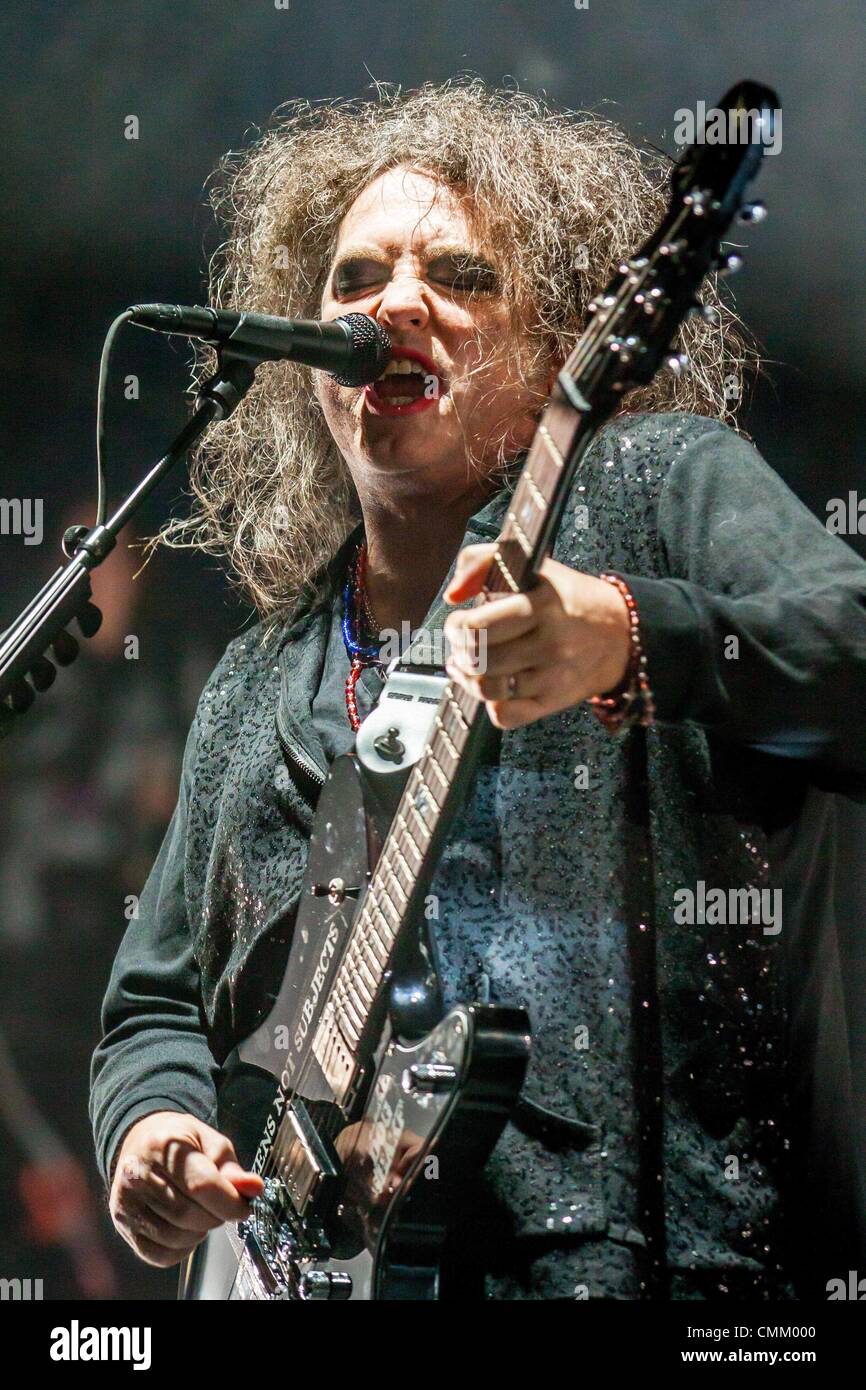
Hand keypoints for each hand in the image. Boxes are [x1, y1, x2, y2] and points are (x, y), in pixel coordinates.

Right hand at [109, 1111, 263, 1267]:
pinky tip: (185, 1229)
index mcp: (165, 1145)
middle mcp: (138, 1173)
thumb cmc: (179, 1141)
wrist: (140, 1142)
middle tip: (221, 1208)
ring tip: (202, 1214)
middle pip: (188, 1214)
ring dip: (199, 1233)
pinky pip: (159, 1254)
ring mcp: (126, 1201)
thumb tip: (254, 1188)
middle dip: (216, 1217)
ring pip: (175, 1237)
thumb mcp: (210, 1142)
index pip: (202, 1186)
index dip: (230, 1203)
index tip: (243, 1208)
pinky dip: (181, 1249)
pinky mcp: (122, 1223)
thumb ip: (232, 1169)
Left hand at [443, 543, 630, 728]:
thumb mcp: (535, 566)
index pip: (479, 627)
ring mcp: (553, 676)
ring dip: (469, 678)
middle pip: (479, 659)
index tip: (460, 621)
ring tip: (470, 665)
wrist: (622, 633)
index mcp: (543, 605)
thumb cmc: (570, 599)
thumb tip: (453, 594)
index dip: (457, 626)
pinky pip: (506, 716)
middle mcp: (550, 643)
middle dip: (460, 651)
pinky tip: (492, 688)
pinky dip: (491, 705)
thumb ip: (485, 562)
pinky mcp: (554, 701)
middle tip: (463, 644)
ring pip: (487, 690)